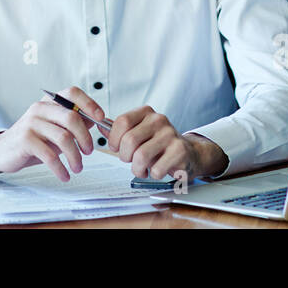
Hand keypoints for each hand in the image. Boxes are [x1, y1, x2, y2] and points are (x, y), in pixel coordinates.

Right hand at [0, 87, 104, 181]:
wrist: (3, 151)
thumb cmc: (33, 140)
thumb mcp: (54, 129)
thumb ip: (73, 123)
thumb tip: (98, 121)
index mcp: (49, 102)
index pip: (72, 93)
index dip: (89, 103)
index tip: (100, 118)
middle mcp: (40, 108)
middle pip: (72, 117)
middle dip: (85, 137)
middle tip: (89, 152)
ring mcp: (31, 123)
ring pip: (64, 138)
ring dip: (75, 157)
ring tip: (77, 167)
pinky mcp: (25, 140)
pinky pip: (50, 155)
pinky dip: (61, 168)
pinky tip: (64, 175)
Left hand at [105, 106, 226, 180]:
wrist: (189, 154)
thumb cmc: (159, 145)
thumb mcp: (140, 133)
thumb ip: (120, 131)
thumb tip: (98, 126)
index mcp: (146, 112)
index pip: (122, 121)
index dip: (114, 139)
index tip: (116, 147)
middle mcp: (159, 120)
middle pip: (129, 140)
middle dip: (125, 157)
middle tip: (131, 161)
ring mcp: (170, 134)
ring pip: (141, 156)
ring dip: (138, 169)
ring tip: (142, 169)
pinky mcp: (180, 151)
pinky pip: (156, 168)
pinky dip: (153, 174)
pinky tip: (158, 170)